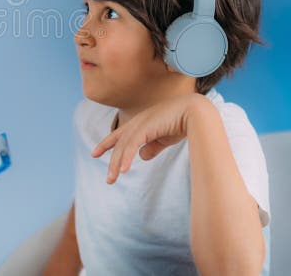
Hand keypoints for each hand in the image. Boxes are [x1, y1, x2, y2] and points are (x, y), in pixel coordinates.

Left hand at [91, 93, 206, 183]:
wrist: (195, 112)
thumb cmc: (183, 123)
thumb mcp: (164, 138)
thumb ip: (152, 146)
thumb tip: (142, 157)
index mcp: (141, 123)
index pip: (119, 135)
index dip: (107, 144)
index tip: (95, 153)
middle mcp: (137, 122)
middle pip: (119, 142)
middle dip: (111, 159)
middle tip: (109, 179)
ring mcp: (140, 123)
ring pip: (123, 146)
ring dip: (116, 164)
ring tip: (111, 179)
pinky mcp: (146, 127)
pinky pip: (132, 145)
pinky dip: (126, 157)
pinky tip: (123, 170)